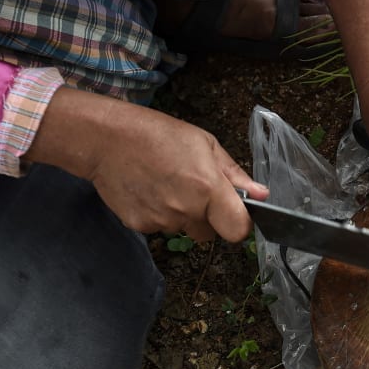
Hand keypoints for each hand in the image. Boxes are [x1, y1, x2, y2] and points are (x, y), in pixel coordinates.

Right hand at [25, 86, 267, 241]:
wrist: (105, 139)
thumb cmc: (158, 134)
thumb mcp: (205, 144)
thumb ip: (234, 175)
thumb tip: (262, 195)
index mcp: (208, 190)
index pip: (238, 230)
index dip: (239, 222)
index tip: (234, 211)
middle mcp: (186, 211)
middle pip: (211, 233)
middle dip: (209, 217)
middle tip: (193, 189)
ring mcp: (161, 222)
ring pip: (184, 230)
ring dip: (182, 215)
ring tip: (167, 184)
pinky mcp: (139, 226)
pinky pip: (160, 228)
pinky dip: (158, 214)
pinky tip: (149, 190)